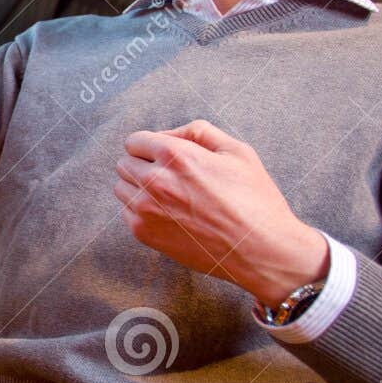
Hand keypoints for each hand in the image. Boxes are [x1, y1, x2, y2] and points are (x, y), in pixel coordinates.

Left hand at [113, 119, 328, 304]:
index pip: (135, 141)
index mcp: (176, 155)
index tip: (163, 155)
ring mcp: (146, 209)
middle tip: (170, 176)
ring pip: (121, 188)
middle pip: (124, 163)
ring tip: (171, 196)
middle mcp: (155, 180)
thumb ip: (198, 132)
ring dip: (138, 187)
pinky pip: (126, 213)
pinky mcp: (144, 233)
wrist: (260, 250)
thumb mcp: (237, 151)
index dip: (150, 145)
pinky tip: (169, 214)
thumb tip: (168, 134)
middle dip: (142, 165)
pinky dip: (141, 211)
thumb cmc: (254, 199)